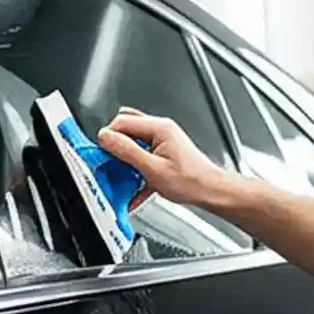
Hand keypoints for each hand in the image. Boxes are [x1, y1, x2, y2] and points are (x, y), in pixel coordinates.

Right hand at [97, 107, 229, 210]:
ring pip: (134, 141)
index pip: (121, 122)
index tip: (102, 154)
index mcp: (159, 128)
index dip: (109, 138)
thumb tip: (106, 137)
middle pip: (127, 128)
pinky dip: (136, 167)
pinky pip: (143, 153)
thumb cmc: (190, 181)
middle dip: (116, 145)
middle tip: (112, 163)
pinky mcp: (164, 152)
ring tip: (124, 174)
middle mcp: (161, 129)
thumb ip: (126, 151)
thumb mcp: (152, 168)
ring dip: (126, 158)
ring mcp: (163, 140)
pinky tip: (135, 186)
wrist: (210, 191)